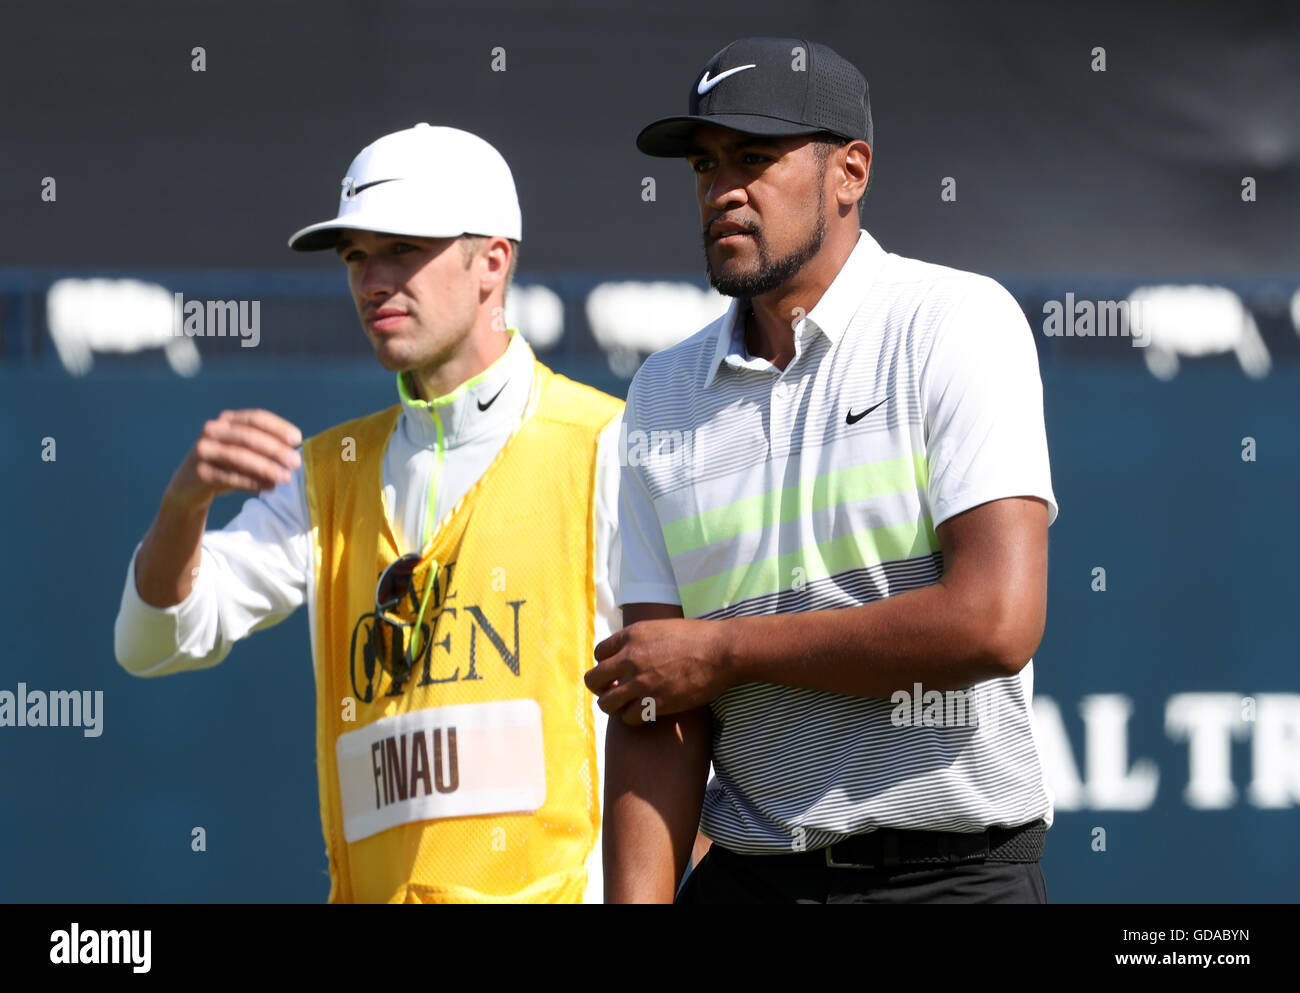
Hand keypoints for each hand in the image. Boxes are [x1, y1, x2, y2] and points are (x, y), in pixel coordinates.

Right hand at [163, 409, 302, 511]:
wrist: (189, 487)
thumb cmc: (225, 466)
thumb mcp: (243, 452)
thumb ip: (264, 449)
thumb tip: (295, 454)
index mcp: (227, 420)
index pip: (256, 418)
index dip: (278, 427)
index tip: (297, 439)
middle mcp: (213, 431)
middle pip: (249, 436)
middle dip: (275, 449)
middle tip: (296, 462)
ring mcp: (204, 450)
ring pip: (239, 456)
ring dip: (266, 467)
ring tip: (286, 477)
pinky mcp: (200, 472)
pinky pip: (229, 476)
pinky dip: (252, 482)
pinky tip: (269, 487)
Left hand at [585, 618, 732, 725]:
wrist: (720, 652)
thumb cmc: (697, 638)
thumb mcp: (660, 628)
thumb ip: (638, 640)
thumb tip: (625, 654)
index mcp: (631, 636)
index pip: (599, 654)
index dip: (606, 665)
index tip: (615, 672)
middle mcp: (630, 659)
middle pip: (594, 680)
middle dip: (600, 688)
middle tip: (612, 691)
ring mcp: (641, 682)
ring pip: (607, 704)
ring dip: (613, 706)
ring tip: (624, 706)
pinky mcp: (655, 702)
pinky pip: (628, 718)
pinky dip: (632, 718)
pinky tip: (642, 714)